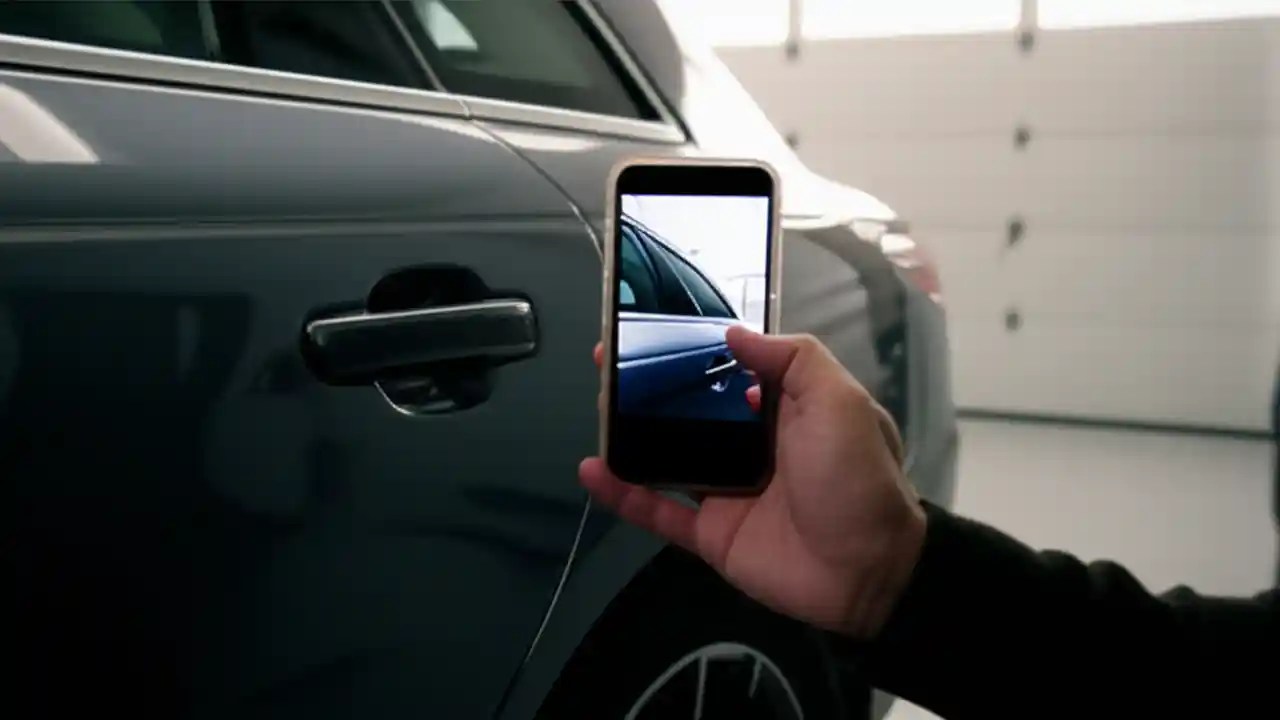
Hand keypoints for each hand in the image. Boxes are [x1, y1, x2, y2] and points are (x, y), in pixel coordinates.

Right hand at [581, 326, 925, 638]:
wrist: (868, 571)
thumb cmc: (856, 476)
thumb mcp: (839, 401)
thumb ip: (792, 358)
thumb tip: (734, 333)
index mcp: (787, 409)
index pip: (733, 370)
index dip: (694, 350)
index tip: (652, 331)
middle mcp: (755, 446)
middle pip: (692, 412)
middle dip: (651, 389)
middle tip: (608, 365)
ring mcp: (729, 491)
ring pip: (669, 456)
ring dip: (631, 435)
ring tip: (595, 410)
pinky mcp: (712, 534)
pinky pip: (660, 511)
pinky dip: (624, 493)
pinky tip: (593, 471)